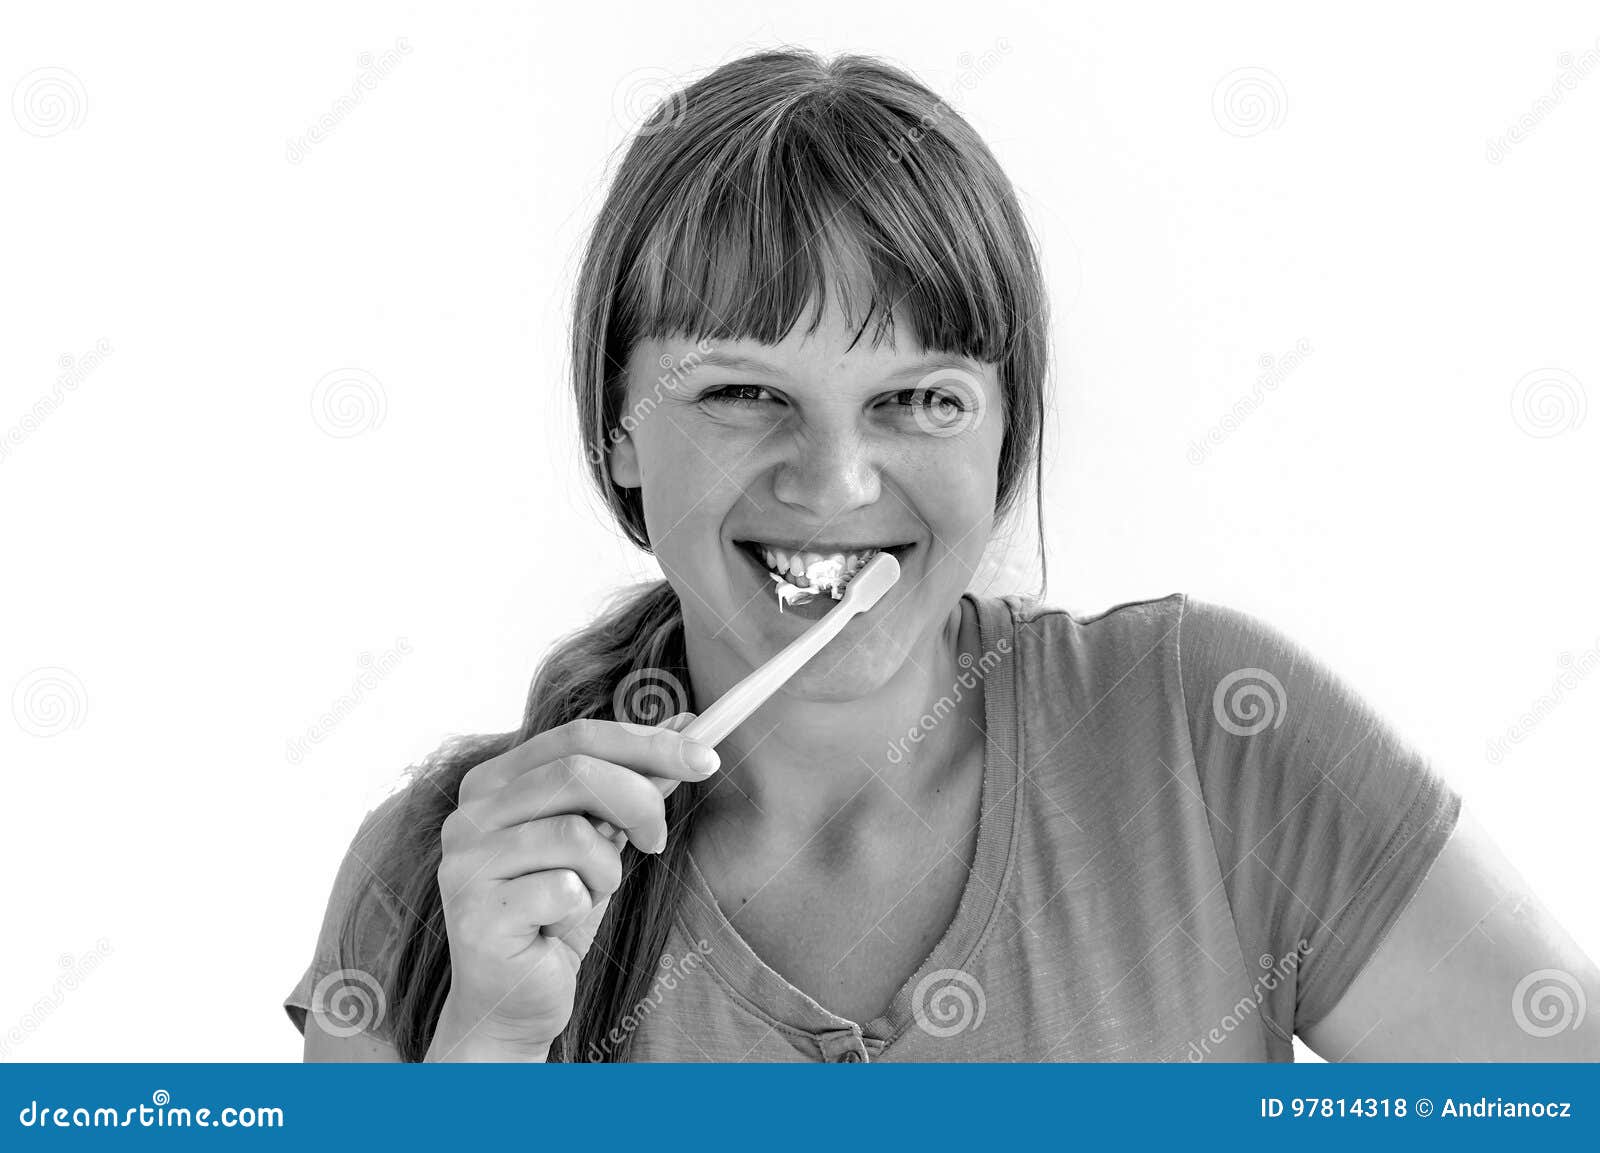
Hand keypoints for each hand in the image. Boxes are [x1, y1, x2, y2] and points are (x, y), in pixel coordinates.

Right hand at [425, 715, 718, 1058]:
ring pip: (575, 833)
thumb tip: (684, 726)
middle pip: (577, 772)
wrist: (514, 1000)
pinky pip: (564, 889)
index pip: (577, 736)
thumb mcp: (600, 840)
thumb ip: (630, 784)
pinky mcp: (476, 912)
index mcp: (494, 782)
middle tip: (658, 840)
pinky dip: (582, 907)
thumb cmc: (556, 913)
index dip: (647, 742)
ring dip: (606, 870)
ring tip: (587, 895)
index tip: (705, 758)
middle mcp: (469, 813)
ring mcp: (465, 862)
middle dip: (640, 801)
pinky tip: (558, 925)